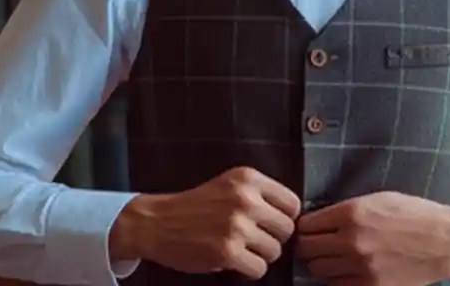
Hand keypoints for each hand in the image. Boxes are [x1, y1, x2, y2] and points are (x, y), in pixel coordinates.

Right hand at [109, 166, 301, 279]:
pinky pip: (259, 269)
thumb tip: (292, 217)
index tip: (272, 224)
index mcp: (248, 179)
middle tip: (255, 239)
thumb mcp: (228, 184)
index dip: (284, 218)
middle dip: (274, 238)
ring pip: (275, 251)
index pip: (292, 203)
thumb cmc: (195, 206)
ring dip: (260, 255)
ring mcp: (236, 226)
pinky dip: (250, 269)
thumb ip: (259, 194)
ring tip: (241, 249)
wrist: (158, 222)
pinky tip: (234, 260)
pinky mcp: (226, 251)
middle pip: (287, 229)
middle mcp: (244, 199)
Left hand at [294, 192, 449, 285]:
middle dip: (308, 246)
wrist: (445, 241)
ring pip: (318, 271)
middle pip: (307, 250)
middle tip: (316, 244)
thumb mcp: (377, 199)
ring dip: (321, 264)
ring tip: (332, 257)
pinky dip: (336, 279)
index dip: (305, 227)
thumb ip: (346, 210)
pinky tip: (347, 270)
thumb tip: (319, 220)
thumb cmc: (414, 214)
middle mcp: (351, 240)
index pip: (306, 225)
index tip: (310, 228)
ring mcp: (360, 267)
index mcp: (352, 213)